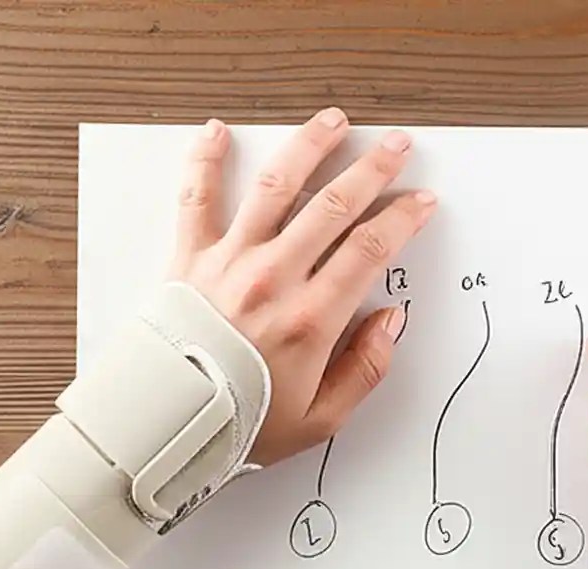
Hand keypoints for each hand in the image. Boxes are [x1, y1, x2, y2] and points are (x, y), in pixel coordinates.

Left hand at [168, 108, 435, 465]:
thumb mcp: (319, 420)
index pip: (370, 249)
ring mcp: (229, 261)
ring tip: (333, 122)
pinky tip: (217, 132)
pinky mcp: (189, 257)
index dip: (403, 219)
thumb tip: (389, 322)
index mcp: (310, 318)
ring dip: (310, 146)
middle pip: (334, 206)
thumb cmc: (240, 426)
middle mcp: (273, 278)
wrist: (166, 428)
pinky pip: (196, 197)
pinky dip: (205, 160)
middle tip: (396, 147)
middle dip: (373, 170)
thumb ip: (364, 370)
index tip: (421, 202)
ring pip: (277, 186)